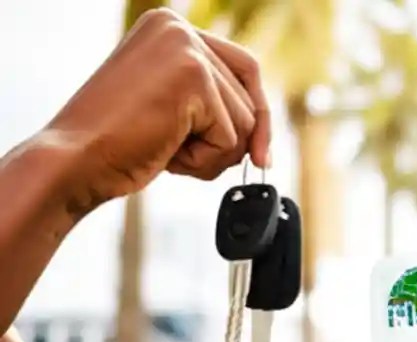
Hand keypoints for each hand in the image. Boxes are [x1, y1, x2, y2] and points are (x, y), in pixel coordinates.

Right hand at [44, 8, 269, 204]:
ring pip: (246, 121)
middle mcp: (178, 27)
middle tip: (191, 157)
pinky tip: (165, 152)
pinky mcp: (193, 77)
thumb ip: (210, 99)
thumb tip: (263, 129)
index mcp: (169, 28)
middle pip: (250, 95)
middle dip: (230, 139)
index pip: (245, 67)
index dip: (257, 112)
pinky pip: (232, 137)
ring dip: (212, 153)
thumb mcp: (170, 106)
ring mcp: (186, 48)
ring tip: (164, 147)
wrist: (74, 161)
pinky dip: (205, 160)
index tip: (263, 155)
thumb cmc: (115, 142)